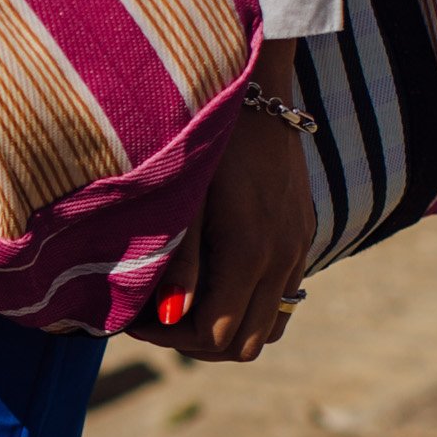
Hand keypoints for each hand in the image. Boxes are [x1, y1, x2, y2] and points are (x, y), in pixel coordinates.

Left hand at [150, 47, 316, 361]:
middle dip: (193, 342)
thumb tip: (171, 319)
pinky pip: (282, 299)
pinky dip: (248, 307)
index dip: (168, 338)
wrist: (257, 92)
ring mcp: (297, 250)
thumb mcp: (185, 198)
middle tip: (154, 318)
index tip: (133, 319)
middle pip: (242, 345)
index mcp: (249, 251)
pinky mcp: (302, 238)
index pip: (213, 334)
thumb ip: (180, 262)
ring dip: (226, 330)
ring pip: (267, 329)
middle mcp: (281, 259)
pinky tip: (214, 280)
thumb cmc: (208, 140)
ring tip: (184, 305)